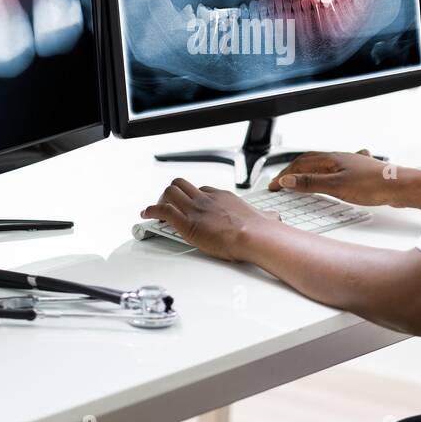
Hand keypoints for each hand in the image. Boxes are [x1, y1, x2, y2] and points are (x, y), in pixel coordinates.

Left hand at [141, 178, 280, 261]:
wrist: (253, 236)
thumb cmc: (260, 230)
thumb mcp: (266, 217)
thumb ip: (267, 216)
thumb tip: (274, 218)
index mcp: (223, 197)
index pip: (203, 189)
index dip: (194, 197)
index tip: (192, 204)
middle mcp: (207, 199)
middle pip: (182, 185)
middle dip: (173, 193)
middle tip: (171, 205)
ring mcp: (196, 209)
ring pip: (170, 192)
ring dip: (161, 200)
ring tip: (157, 211)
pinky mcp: (186, 223)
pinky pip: (162, 210)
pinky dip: (151, 211)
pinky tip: (146, 215)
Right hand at [268, 150, 400, 206]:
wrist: (401, 186)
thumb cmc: (374, 184)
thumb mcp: (337, 186)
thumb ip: (311, 183)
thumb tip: (288, 180)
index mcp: (332, 158)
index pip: (301, 163)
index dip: (285, 174)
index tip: (274, 185)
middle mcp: (340, 158)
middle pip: (311, 162)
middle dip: (294, 171)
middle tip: (282, 183)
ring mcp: (351, 165)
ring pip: (324, 166)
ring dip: (309, 172)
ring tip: (300, 179)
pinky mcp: (360, 174)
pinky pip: (337, 172)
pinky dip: (327, 175)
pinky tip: (334, 178)